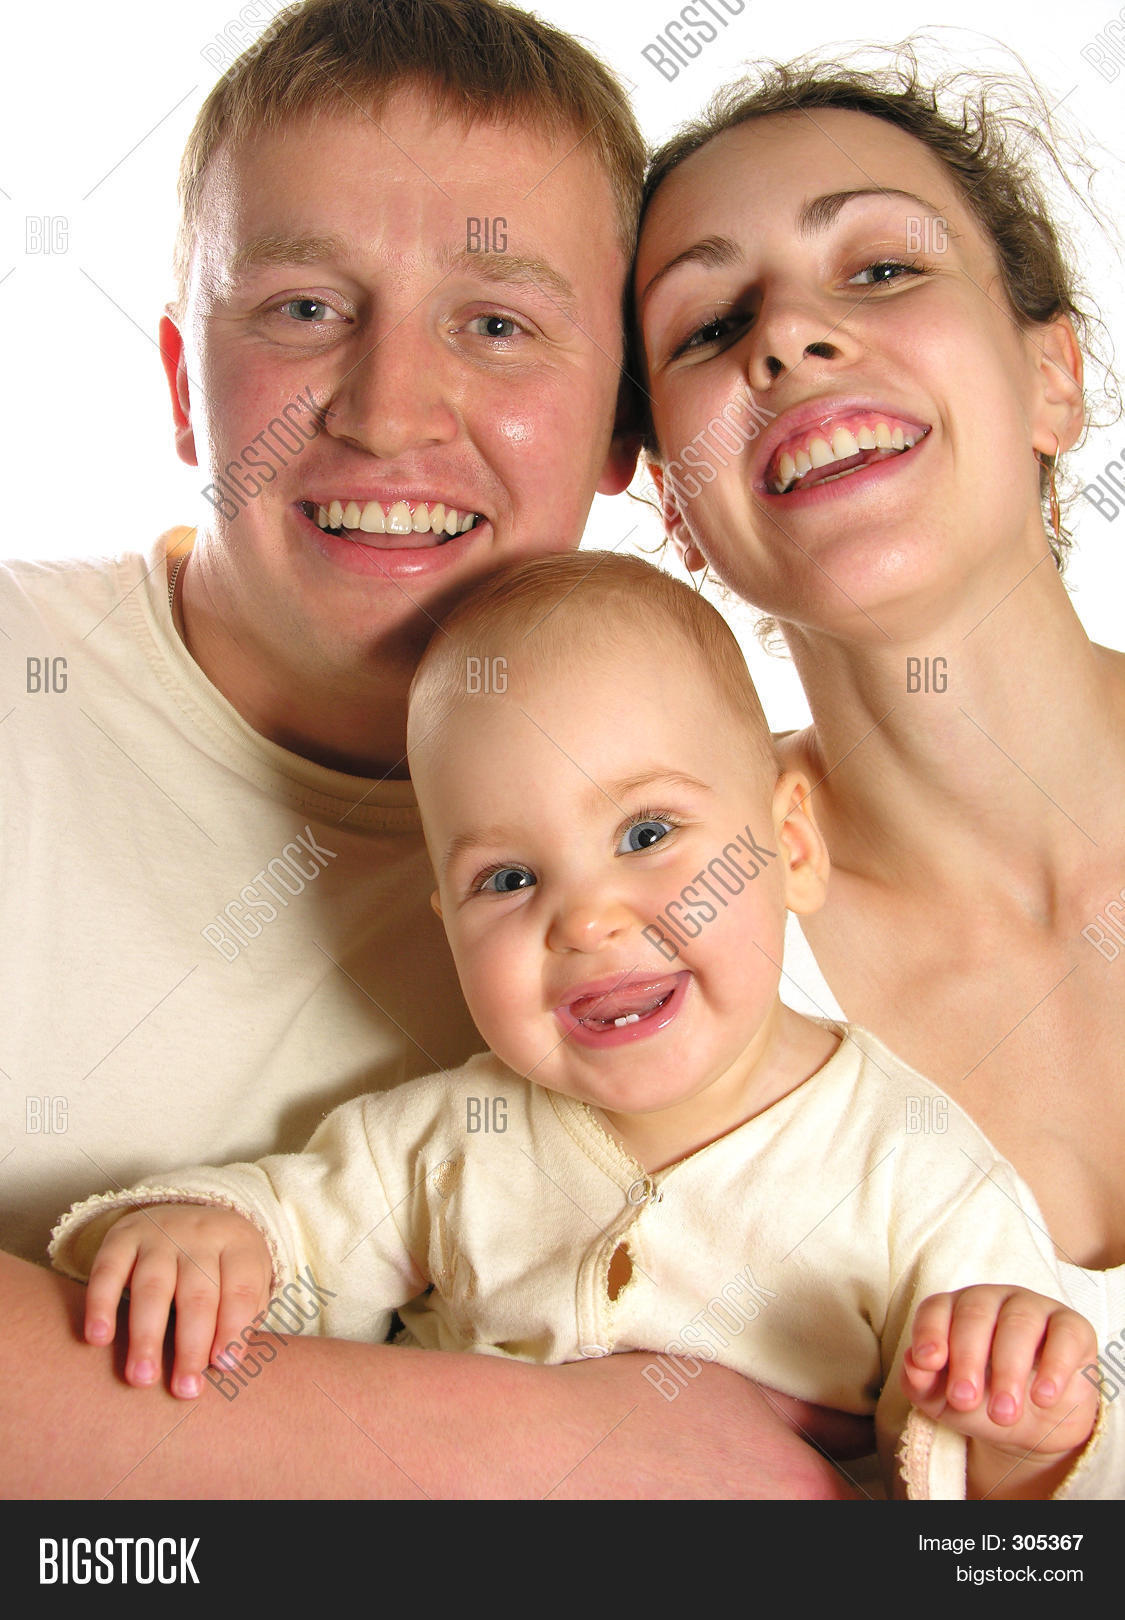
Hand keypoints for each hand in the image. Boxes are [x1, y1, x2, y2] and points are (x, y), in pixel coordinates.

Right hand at [83, 1205, 272, 1399]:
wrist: (189, 1211)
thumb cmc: (223, 1266)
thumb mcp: (250, 1278)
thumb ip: (245, 1317)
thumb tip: (228, 1365)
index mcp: (238, 1245)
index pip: (240, 1288)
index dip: (233, 1328)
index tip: (224, 1367)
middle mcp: (199, 1237)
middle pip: (197, 1293)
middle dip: (191, 1346)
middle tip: (185, 1389)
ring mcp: (159, 1235)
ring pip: (152, 1286)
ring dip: (146, 1336)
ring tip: (142, 1378)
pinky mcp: (121, 1238)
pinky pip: (107, 1270)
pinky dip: (100, 1305)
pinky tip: (99, 1340)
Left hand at [902, 1285, 1098, 1494]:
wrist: (1032, 1426)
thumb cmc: (979, 1402)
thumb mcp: (943, 1401)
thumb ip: (920, 1381)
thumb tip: (914, 1363)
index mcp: (953, 1310)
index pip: (936, 1309)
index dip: (930, 1333)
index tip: (928, 1362)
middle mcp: (991, 1301)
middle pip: (975, 1315)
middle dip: (968, 1359)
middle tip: (965, 1400)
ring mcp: (1033, 1308)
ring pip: (1019, 1323)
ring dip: (1008, 1369)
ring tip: (1003, 1413)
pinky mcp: (1072, 1327)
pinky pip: (1064, 1335)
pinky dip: (1054, 1366)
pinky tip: (1043, 1397)